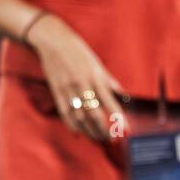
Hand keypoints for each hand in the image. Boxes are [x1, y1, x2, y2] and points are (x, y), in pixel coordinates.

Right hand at [29, 15, 128, 141]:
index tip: (127, 131)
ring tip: (97, 138)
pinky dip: (72, 126)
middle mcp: (83, 85)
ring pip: (80, 118)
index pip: (110, 103)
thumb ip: (110, 82)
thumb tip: (125, 96)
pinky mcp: (57, 91)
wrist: (52, 40)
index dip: (119, 119)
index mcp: (95, 77)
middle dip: (104, 130)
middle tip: (111, 139)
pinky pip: (65, 113)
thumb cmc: (78, 51)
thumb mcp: (97, 64)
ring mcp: (68, 89)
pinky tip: (78, 134)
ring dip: (90, 131)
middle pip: (95, 115)